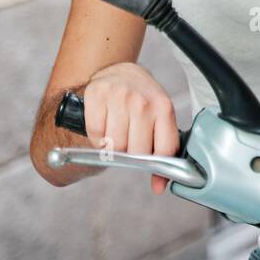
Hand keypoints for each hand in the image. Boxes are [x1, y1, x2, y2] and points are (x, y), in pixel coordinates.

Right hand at [81, 62, 180, 194]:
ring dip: (113, 146)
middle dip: (131, 153)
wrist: (119, 71)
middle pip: (136, 152)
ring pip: (114, 146)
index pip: (164, 150)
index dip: (156, 165)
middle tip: (129, 140)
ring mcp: (118, 97)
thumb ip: (162, 151)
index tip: (149, 164)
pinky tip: (104, 125)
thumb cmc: (142, 101)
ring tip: (117, 132)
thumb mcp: (159, 119)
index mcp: (164, 107)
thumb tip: (158, 187)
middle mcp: (142, 101)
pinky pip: (96, 135)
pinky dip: (97, 138)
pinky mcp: (96, 95)